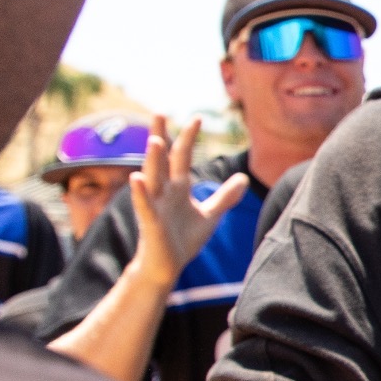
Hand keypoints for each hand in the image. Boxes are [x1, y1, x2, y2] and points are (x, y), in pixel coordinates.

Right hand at [126, 116, 248, 285]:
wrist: (166, 267)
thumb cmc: (183, 240)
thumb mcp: (209, 216)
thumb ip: (225, 197)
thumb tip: (244, 179)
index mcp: (177, 188)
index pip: (182, 157)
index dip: (189, 138)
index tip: (196, 118)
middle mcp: (163, 192)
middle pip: (162, 160)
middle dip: (161, 137)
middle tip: (159, 113)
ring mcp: (154, 206)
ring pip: (152, 178)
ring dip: (152, 160)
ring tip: (154, 140)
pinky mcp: (150, 223)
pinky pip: (144, 205)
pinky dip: (140, 192)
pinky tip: (136, 178)